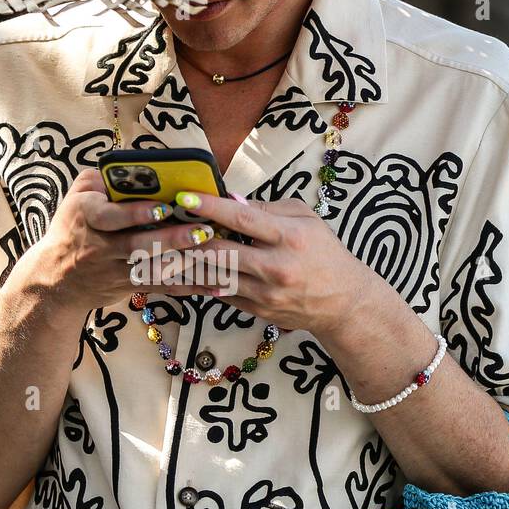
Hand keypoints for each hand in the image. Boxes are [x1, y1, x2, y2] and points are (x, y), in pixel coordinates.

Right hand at [13, 169, 229, 316]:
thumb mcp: (75, 197)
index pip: (110, 216)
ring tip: (216, 254)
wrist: (55, 281)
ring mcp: (114, 270)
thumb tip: (137, 167)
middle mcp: (99, 246)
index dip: (137, 213)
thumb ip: (101, 179)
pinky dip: (189, 287)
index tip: (164, 208)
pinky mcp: (128, 287)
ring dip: (187, 264)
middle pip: (139, 245)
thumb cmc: (72, 229)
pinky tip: (215, 284)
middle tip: (203, 230)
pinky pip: (161, 287)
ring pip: (154, 269)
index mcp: (86, 217)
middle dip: (173, 239)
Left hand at [172, 190, 377, 341]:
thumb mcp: (305, 219)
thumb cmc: (323, 252)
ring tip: (166, 250)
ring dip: (188, 263)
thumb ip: (268, 208)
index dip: (210, 207)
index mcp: (289, 237)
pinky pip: (221, 294)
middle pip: (220, 252)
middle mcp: (276, 267)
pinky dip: (202, 282)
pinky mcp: (257, 311)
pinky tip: (185, 271)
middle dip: (190, 239)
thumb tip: (230, 200)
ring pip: (214, 277)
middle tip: (168, 226)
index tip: (185, 197)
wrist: (342, 302)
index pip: (242, 218)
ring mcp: (265, 293)